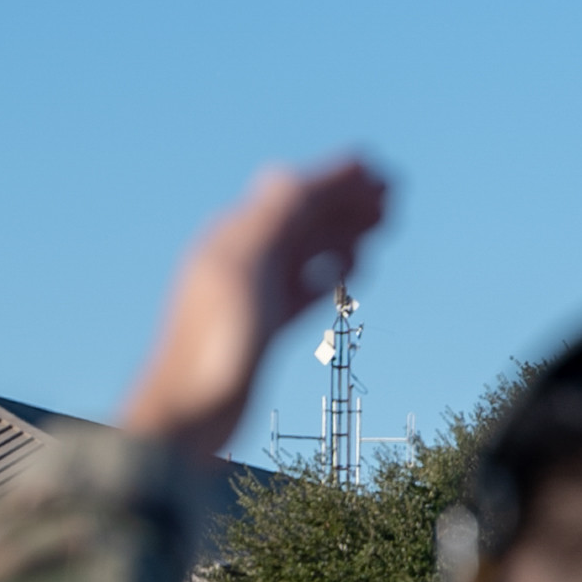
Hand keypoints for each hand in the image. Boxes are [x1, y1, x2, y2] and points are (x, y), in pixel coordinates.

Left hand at [119, 157, 393, 457]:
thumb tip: (291, 175)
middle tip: (391, 196)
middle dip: (346, 203)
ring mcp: (254, 292)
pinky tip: (343, 275)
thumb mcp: (242, 275)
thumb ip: (268, 225)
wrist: (189, 413)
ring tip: (379, 228)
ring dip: (343, 234)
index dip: (333, 179)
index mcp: (236, 239)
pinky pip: (303, 287)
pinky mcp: (263, 326)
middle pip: (303, 219)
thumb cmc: (211, 349)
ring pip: (308, 251)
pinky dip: (328, 273)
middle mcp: (244, 258)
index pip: (293, 195)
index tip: (373, 167)